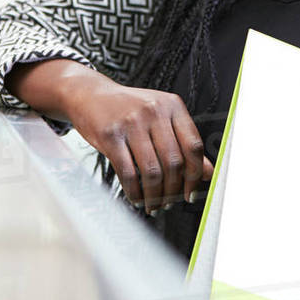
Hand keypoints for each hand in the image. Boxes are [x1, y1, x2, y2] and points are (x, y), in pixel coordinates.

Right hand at [66, 76, 213, 213]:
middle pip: (174, 161)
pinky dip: (135, 192)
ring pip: (152, 170)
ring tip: (154, 204)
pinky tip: (136, 198)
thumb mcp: (160, 117)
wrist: (90, 94)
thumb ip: (184, 142)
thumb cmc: (128, 108)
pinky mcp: (111, 135)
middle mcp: (154, 111)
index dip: (195, 174)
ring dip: (155, 195)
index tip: (191, 191)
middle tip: (170, 202)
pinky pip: (128, 173)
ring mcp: (131, 122)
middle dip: (174, 190)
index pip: (193, 145)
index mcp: (172, 105)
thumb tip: (208, 172)